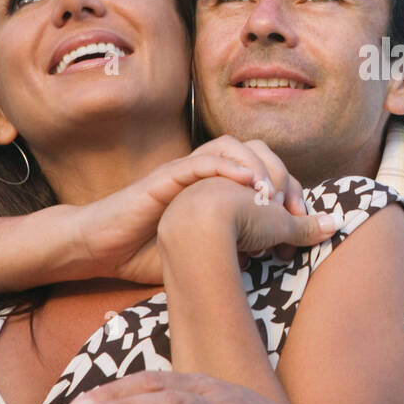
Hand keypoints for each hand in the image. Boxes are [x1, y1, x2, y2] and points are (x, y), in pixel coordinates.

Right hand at [65, 136, 309, 283]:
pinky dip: (225, 166)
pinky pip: (197, 162)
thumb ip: (239, 251)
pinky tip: (247, 181)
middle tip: (296, 211)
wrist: (98, 248)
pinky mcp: (162, 179)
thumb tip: (274, 253)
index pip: (265, 175)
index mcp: (217, 191)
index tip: (304, 223)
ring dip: (258, 165)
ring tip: (273, 195)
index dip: (290, 194)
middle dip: (283, 177)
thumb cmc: (147, 252)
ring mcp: (184, 173)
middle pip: (256, 152)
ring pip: (230, 147)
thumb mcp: (203, 257)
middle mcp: (204, 176)